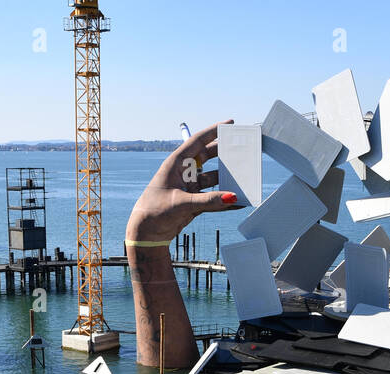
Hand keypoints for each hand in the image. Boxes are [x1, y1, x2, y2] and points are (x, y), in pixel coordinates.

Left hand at [126, 120, 240, 241]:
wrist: (146, 233)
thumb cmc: (154, 212)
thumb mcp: (181, 204)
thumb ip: (208, 201)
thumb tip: (232, 197)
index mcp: (176, 164)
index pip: (197, 142)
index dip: (214, 131)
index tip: (230, 123)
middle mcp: (183, 173)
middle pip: (208, 156)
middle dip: (224, 152)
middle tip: (241, 147)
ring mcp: (189, 187)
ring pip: (213, 178)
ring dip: (226, 179)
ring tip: (243, 176)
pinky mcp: (193, 202)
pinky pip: (213, 198)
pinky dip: (224, 200)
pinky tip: (237, 201)